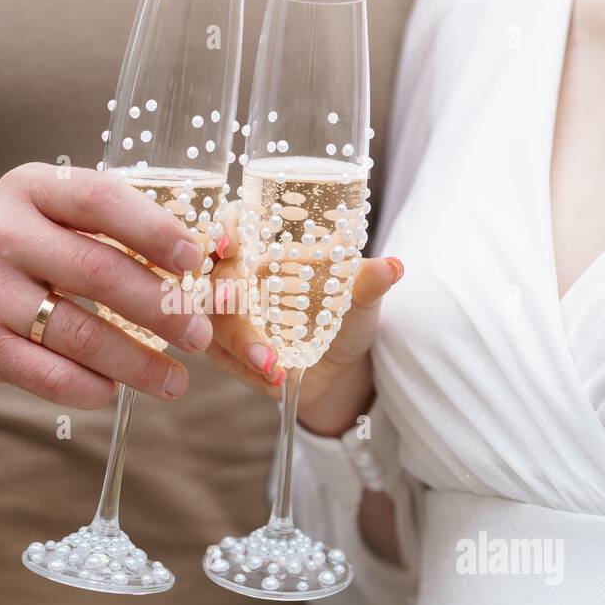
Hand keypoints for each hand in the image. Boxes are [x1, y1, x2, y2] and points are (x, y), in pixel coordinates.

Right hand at [0, 163, 212, 407]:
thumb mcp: (30, 214)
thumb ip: (93, 227)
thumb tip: (187, 261)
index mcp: (27, 189)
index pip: (100, 199)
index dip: (155, 229)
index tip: (194, 258)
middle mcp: (2, 234)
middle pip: (100, 273)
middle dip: (163, 308)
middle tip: (200, 332)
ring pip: (81, 333)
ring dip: (139, 362)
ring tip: (176, 380)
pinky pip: (49, 375)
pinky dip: (91, 387)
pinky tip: (114, 391)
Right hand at [205, 201, 402, 436]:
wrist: (339, 370)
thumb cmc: (344, 319)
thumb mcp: (359, 301)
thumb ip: (368, 282)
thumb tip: (393, 267)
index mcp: (266, 249)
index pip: (232, 224)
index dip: (222, 227)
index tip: (228, 243)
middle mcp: (239, 277)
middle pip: (212, 276)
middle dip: (226, 297)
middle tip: (242, 314)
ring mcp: (226, 315)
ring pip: (213, 321)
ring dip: (241, 344)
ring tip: (274, 367)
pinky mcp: (224, 349)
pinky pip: (219, 356)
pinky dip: (245, 369)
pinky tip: (273, 380)